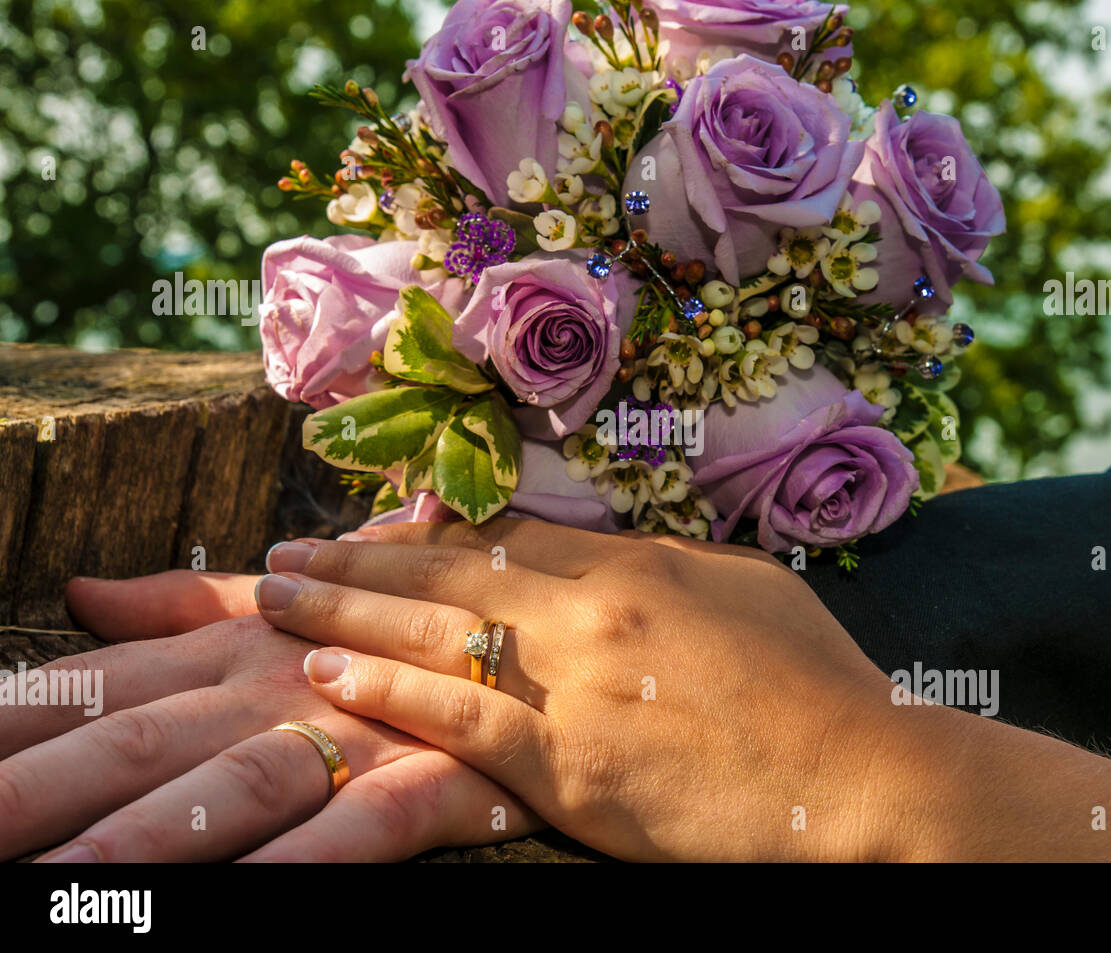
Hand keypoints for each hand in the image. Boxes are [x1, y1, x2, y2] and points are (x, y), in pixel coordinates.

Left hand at [0, 570, 537, 861]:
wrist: (562, 641)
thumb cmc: (417, 623)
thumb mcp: (298, 608)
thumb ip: (190, 607)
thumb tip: (80, 587)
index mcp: (239, 640)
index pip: (97, 681)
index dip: (9, 720)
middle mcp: (280, 682)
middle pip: (137, 740)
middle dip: (34, 787)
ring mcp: (361, 729)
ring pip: (236, 786)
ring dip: (149, 836)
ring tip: (67, 877)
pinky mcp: (438, 778)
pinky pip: (368, 827)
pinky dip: (310, 858)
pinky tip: (256, 890)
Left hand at [254, 520, 900, 860]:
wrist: (856, 778)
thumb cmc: (816, 684)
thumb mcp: (745, 592)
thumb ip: (662, 566)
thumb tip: (603, 552)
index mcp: (636, 562)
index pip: (507, 532)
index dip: (431, 528)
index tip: (380, 528)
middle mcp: (590, 609)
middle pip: (447, 568)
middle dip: (359, 557)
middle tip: (288, 549)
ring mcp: (571, 684)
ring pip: (430, 631)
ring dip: (342, 612)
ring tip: (277, 596)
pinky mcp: (566, 765)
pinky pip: (454, 716)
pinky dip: (384, 691)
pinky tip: (327, 676)